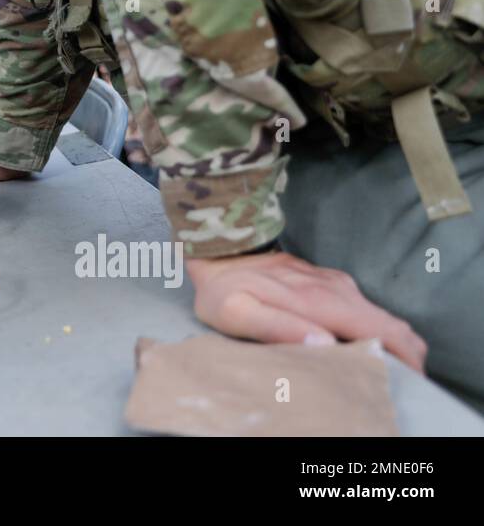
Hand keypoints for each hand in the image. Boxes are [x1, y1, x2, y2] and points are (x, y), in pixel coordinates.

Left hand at [187, 250, 427, 371]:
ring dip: (387, 342)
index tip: (406, 378)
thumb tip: (323, 343)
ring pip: (378, 316)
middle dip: (405, 353)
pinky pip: (361, 309)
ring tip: (372, 366)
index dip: (404, 356)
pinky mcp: (328, 280)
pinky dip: (370, 330)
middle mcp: (337, 289)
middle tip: (392, 378)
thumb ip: (278, 328)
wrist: (219, 247)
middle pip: (391, 323)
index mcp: (320, 301)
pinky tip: (353, 345)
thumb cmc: (224, 288)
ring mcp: (335, 282)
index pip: (383, 329)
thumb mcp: (237, 313)